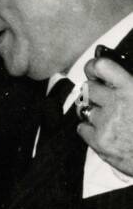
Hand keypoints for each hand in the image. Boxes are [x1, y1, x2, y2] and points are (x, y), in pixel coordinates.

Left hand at [77, 56, 132, 175]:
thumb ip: (130, 84)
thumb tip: (116, 76)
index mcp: (131, 88)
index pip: (101, 67)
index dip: (95, 66)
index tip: (95, 69)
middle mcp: (116, 103)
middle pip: (87, 88)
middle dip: (93, 90)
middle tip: (102, 95)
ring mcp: (105, 123)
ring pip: (83, 108)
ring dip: (93, 109)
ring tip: (107, 114)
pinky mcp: (98, 141)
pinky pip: (82, 127)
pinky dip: (89, 127)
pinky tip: (104, 129)